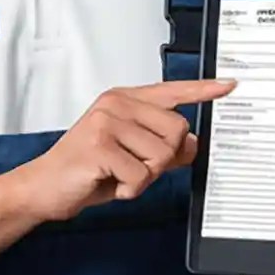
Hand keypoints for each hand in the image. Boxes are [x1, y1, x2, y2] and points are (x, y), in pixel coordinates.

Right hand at [11, 79, 235, 222]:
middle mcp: (116, 104)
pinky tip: (109, 182)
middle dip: (163, 159)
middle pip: (177, 130)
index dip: (203, 90)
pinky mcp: (100, 145)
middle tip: (133, 166)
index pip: (172, 91)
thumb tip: (193, 144)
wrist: (45, 186)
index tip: (228, 85)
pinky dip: (130, 189)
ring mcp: (106, 122)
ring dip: (144, 178)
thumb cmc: (87, 169)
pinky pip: (141, 176)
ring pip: (161, 156)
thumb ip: (163, 148)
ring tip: (117, 174)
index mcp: (124, 100)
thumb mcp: (131, 157)